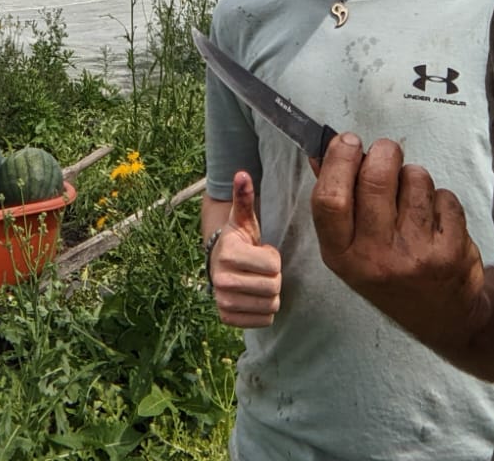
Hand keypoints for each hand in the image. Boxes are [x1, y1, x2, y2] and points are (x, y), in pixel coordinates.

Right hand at [210, 171, 281, 327]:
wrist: (219, 265)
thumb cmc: (239, 240)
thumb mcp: (243, 219)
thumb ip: (244, 197)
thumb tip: (242, 173)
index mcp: (228, 254)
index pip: (273, 266)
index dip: (273, 258)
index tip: (261, 252)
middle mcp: (221, 280)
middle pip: (273, 288)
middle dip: (273, 278)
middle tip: (260, 269)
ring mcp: (222, 302)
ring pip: (271, 306)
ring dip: (270, 294)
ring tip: (257, 281)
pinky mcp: (226, 318)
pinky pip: (264, 320)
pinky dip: (264, 311)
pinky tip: (253, 297)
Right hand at [310, 134, 490, 354]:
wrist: (442, 318)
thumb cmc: (388, 272)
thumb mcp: (351, 249)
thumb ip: (335, 201)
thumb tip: (320, 151)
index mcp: (341, 256)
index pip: (330, 200)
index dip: (338, 161)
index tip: (347, 142)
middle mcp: (376, 259)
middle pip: (375, 179)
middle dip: (383, 153)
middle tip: (386, 152)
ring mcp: (415, 256)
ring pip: (414, 180)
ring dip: (414, 177)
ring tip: (413, 200)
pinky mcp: (450, 253)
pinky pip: (445, 197)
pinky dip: (441, 199)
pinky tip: (437, 222)